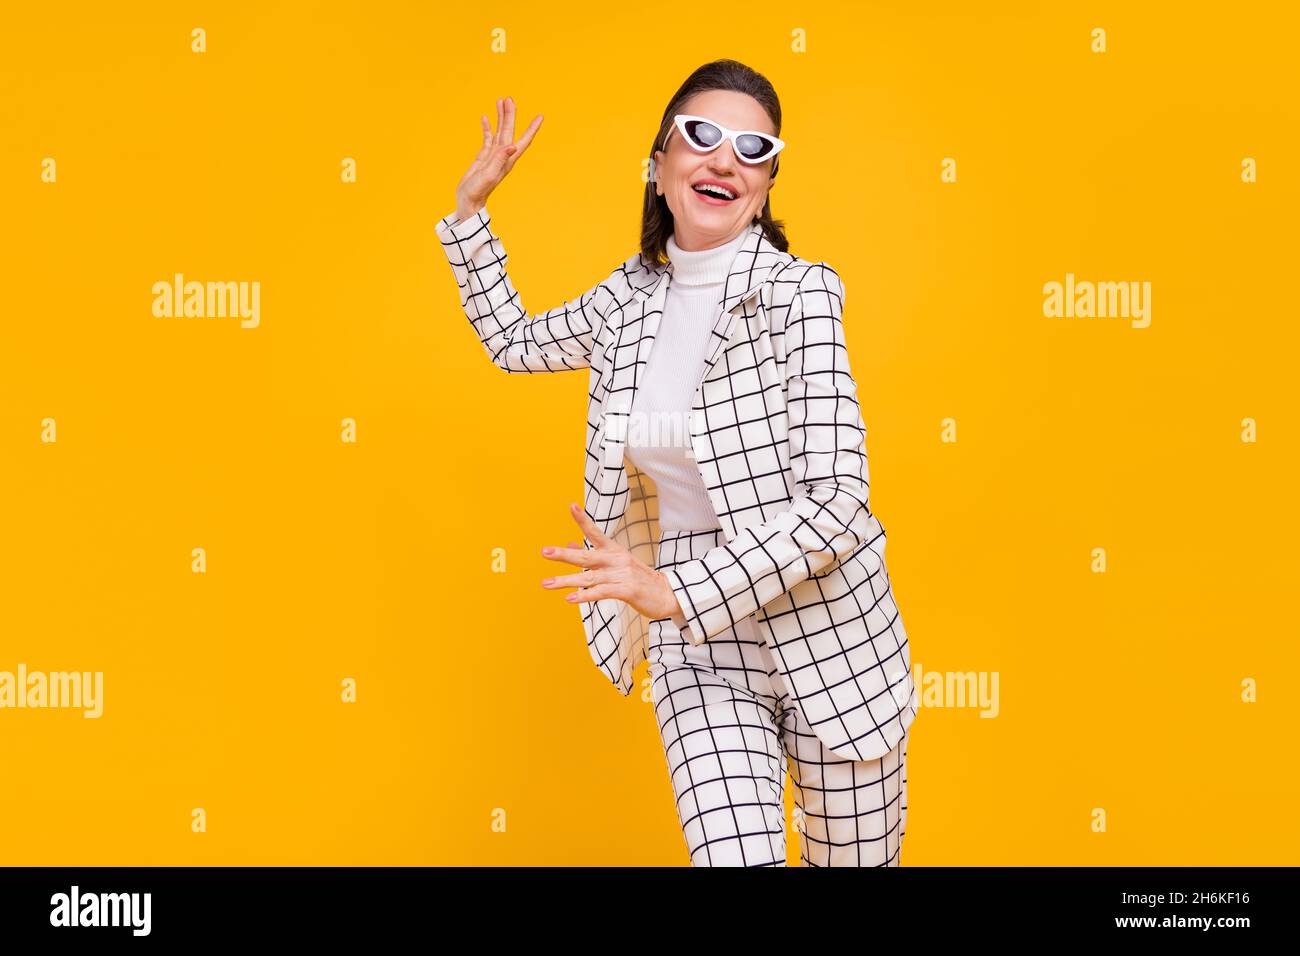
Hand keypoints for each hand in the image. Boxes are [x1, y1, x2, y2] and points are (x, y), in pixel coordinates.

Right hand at [454, 95, 542, 221]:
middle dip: (511, 115)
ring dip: (501, 117)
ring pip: (499, 131)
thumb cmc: (479, 191)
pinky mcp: (483, 157)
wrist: (469, 201)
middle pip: (510, 131)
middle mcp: (503, 156)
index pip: (523, 141)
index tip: (540, 116)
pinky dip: (487, 127)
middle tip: (509, 99)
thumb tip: (511, 146)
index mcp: (508, 159)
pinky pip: (487, 138)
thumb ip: (499, 159)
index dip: (532, 129)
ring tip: (500, 101)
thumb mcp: (489, 174)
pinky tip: (484, 117)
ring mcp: (493, 155)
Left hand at [539, 503, 683, 620]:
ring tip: (546, 583)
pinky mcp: (626, 590)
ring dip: (566, 581)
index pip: (596, 532)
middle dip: (563, 554)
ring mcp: (621, 575)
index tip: (572, 506)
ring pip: (589, 578)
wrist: (666, 594)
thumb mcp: (617, 562)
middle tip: (544, 551)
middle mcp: (616, 560)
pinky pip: (601, 592)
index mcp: (613, 551)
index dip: (583, 519)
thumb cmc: (638, 578)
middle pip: (586, 556)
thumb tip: (570, 545)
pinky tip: (570, 598)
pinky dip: (585, 596)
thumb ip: (592, 555)